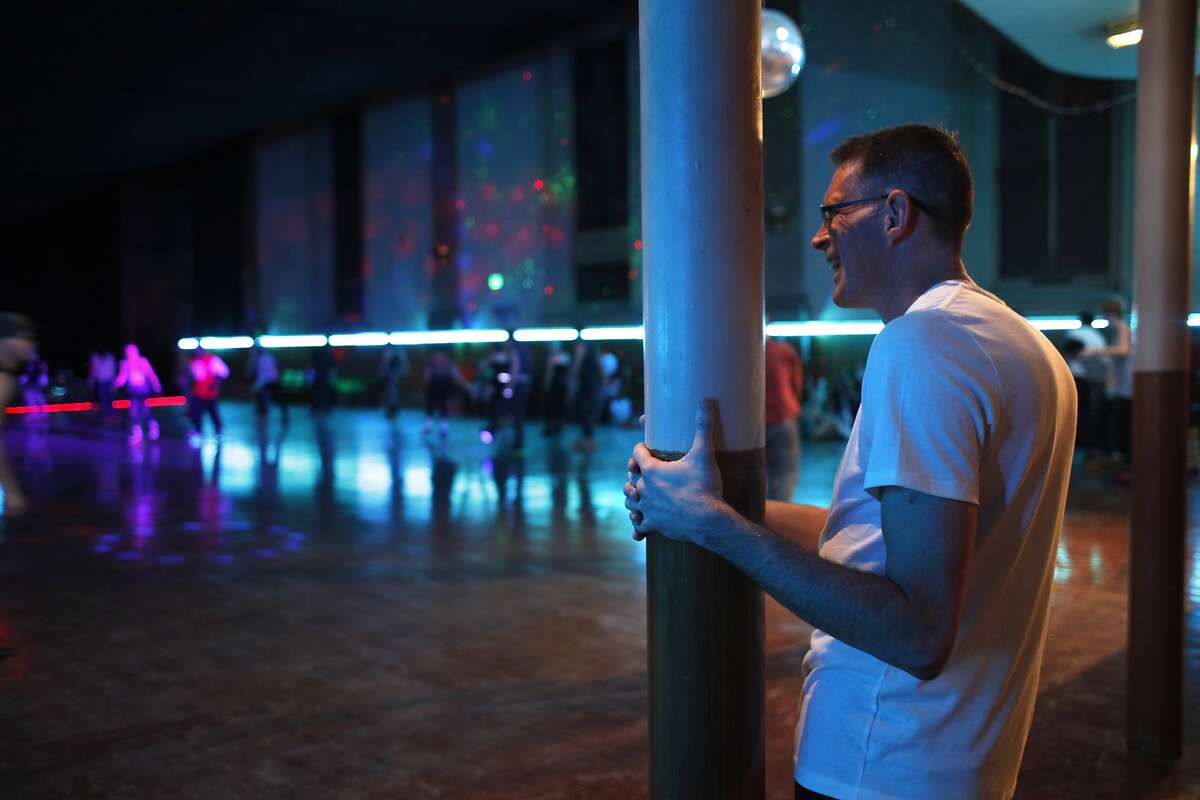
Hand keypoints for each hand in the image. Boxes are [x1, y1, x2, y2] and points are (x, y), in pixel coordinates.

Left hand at [623, 399, 728, 543]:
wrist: (708, 520)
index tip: (644, 447)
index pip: (637, 453)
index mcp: (652, 470)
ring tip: (637, 493)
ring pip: (630, 500)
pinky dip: (638, 521)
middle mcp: (644, 488)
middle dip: (635, 472)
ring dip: (633, 496)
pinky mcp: (653, 525)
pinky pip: (638, 523)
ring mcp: (648, 508)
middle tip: (641, 470)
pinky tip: (639, 520)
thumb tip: (706, 400)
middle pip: (631, 477)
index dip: (640, 448)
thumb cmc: (704, 486)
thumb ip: (703, 426)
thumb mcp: (704, 453)